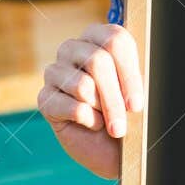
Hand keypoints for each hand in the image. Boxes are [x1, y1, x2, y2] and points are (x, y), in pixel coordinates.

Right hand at [37, 23, 143, 181]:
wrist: (110, 147)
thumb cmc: (128, 114)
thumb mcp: (139, 93)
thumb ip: (138, 79)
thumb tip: (136, 83)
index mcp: (100, 37)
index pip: (115, 41)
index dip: (129, 74)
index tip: (137, 105)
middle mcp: (73, 48)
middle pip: (97, 61)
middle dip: (114, 99)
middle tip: (122, 126)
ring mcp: (55, 71)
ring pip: (83, 85)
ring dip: (102, 110)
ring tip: (106, 119)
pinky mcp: (45, 97)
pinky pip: (72, 107)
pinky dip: (88, 121)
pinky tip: (91, 124)